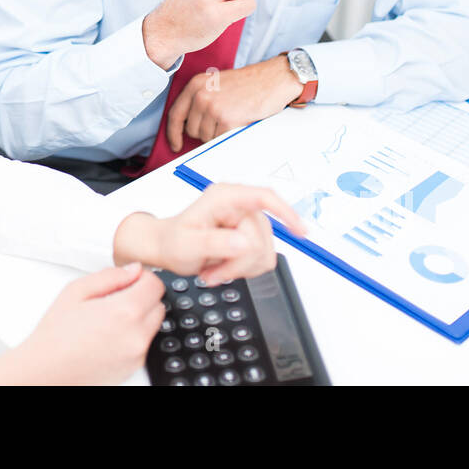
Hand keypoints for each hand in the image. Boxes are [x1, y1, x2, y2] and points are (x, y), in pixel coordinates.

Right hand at [0, 263, 165, 384]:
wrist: (46, 372)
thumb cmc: (55, 334)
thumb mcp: (76, 291)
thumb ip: (110, 276)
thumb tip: (134, 270)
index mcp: (125, 311)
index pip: (155, 284)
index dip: (142, 277)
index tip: (128, 280)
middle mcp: (137, 335)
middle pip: (158, 305)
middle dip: (142, 297)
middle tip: (115, 299)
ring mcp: (137, 354)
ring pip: (153, 325)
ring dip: (140, 317)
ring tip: (109, 319)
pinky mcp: (134, 367)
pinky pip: (144, 343)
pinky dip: (133, 336)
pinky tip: (108, 336)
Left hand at [113, 183, 306, 285]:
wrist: (168, 249)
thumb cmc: (173, 241)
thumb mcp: (186, 244)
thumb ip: (215, 242)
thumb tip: (244, 242)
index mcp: (224, 197)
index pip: (263, 197)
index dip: (285, 212)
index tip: (300, 231)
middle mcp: (240, 206)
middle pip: (261, 238)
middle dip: (238, 262)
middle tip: (212, 272)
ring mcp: (248, 223)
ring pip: (265, 253)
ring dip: (240, 269)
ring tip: (214, 270)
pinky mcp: (252, 239)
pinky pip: (263, 261)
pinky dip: (245, 271)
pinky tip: (224, 269)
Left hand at [165, 55, 303, 151]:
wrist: (272, 79)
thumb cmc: (248, 83)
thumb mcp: (216, 83)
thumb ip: (199, 99)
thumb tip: (188, 125)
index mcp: (196, 84)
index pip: (175, 114)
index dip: (173, 133)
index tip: (175, 143)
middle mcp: (200, 95)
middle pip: (191, 129)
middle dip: (204, 131)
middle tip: (222, 120)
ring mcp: (212, 107)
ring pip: (205, 137)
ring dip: (217, 133)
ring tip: (233, 116)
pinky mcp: (226, 120)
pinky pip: (219, 139)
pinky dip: (228, 135)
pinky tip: (238, 121)